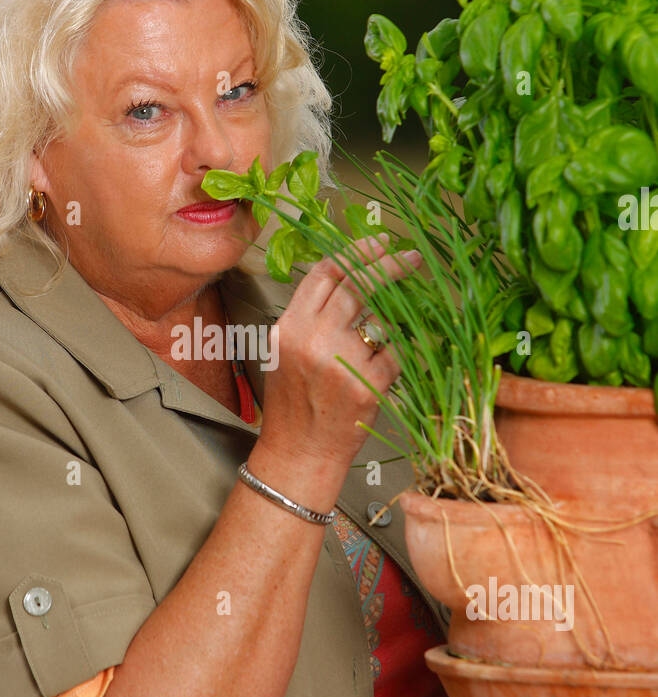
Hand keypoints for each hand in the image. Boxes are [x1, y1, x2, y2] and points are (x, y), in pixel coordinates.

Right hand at [249, 234, 420, 505]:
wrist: (299, 453)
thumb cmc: (294, 404)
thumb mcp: (286, 352)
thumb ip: (311, 316)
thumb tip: (351, 279)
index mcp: (290, 327)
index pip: (326, 272)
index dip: (356, 253)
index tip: (379, 243)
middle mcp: (314, 339)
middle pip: (358, 284)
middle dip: (389, 265)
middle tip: (410, 258)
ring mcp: (342, 362)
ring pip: (382, 321)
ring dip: (389, 326)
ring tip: (380, 343)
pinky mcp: (369, 385)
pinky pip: (397, 355)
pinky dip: (395, 360)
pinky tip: (380, 374)